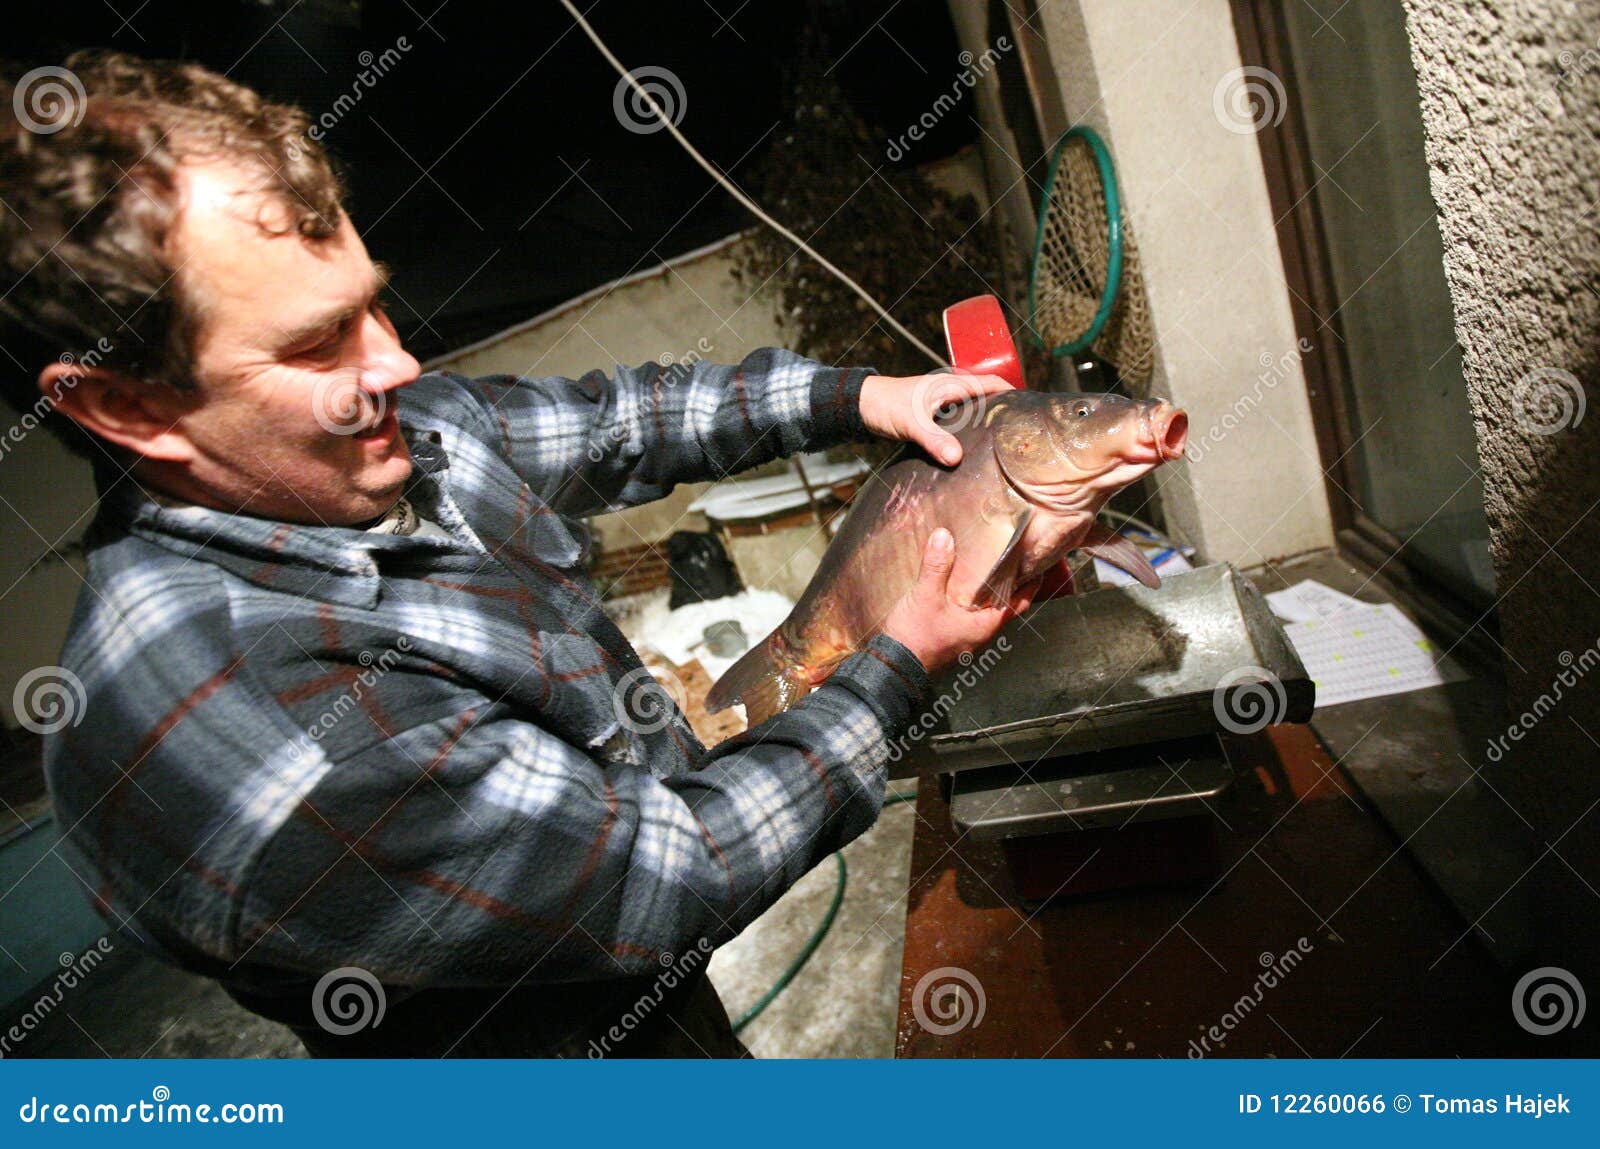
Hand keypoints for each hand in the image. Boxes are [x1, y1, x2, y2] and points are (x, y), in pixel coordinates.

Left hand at [858, 371, 1015, 466]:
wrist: (860, 406)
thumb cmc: (885, 405)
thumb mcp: (911, 423)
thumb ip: (934, 440)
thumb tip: (956, 459)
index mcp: (953, 384)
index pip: (994, 383)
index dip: (1014, 393)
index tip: (1031, 411)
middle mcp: (952, 391)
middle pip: (988, 399)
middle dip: (1005, 413)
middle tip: (1022, 435)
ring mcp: (944, 404)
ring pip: (975, 413)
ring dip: (988, 425)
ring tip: (1005, 446)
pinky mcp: (936, 418)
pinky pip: (962, 424)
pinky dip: (971, 434)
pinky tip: (976, 452)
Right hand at [881, 528, 1038, 674]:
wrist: (892, 667)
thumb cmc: (915, 639)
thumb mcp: (926, 596)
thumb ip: (936, 566)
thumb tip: (944, 537)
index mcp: (984, 626)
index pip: (1019, 604)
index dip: (1030, 585)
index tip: (1038, 567)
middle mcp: (980, 634)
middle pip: (1004, 606)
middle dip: (1008, 585)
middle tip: (1011, 561)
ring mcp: (965, 639)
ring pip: (984, 612)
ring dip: (987, 593)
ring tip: (985, 569)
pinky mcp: (950, 638)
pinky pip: (968, 616)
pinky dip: (970, 600)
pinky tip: (958, 588)